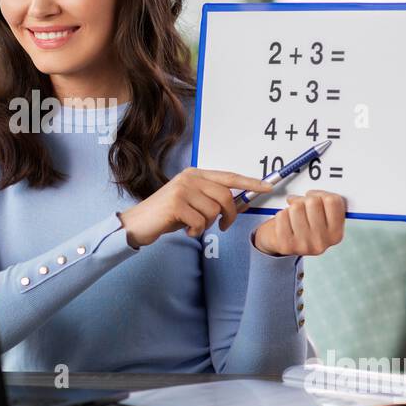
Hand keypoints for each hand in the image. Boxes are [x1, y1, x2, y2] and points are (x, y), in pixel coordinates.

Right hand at [118, 168, 273, 247]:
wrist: (137, 223)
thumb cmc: (167, 215)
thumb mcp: (191, 203)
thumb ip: (212, 200)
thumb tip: (240, 203)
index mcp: (195, 174)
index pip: (229, 177)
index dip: (250, 183)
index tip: (268, 187)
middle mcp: (189, 178)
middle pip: (224, 196)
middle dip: (229, 215)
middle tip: (223, 226)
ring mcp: (182, 189)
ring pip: (213, 211)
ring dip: (207, 225)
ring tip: (193, 226)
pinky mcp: (176, 204)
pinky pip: (200, 222)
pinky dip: (196, 231)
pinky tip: (185, 230)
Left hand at [253, 190, 346, 257]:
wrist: (282, 243)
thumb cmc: (304, 225)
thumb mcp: (321, 217)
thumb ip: (325, 204)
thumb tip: (319, 188)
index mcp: (335, 233)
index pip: (333, 201)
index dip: (320, 193)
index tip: (314, 197)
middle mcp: (322, 242)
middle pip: (313, 202)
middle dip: (304, 199)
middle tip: (299, 204)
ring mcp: (304, 245)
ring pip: (296, 207)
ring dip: (291, 207)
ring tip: (292, 215)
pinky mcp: (286, 245)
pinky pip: (282, 215)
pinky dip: (281, 215)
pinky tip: (284, 222)